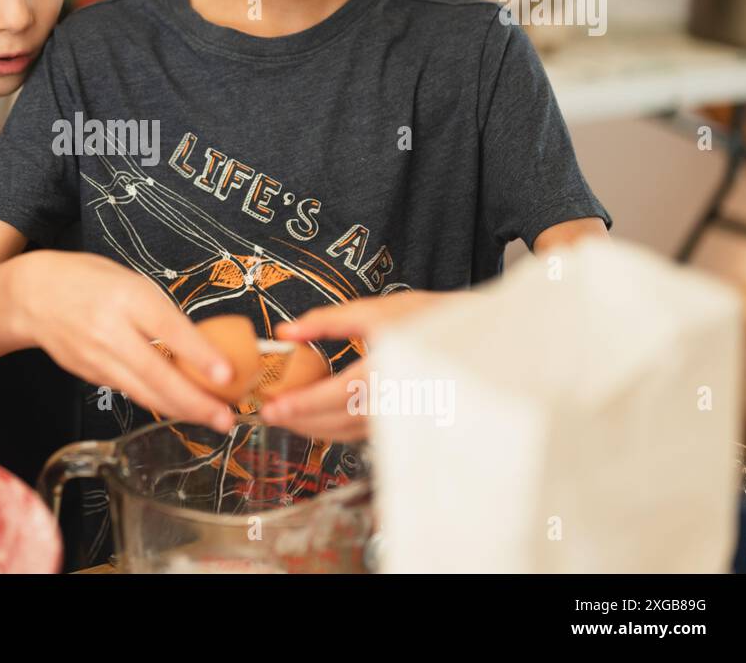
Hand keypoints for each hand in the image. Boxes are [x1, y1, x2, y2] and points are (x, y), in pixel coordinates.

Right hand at [13, 251, 236, 430]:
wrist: (32, 295)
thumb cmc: (87, 280)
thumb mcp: (130, 281)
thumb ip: (161, 312)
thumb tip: (200, 345)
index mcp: (126, 296)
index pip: (168, 329)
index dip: (199, 354)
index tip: (226, 374)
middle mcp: (110, 330)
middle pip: (156, 374)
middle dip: (195, 401)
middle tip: (226, 417)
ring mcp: (97, 357)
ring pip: (144, 392)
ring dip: (181, 410)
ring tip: (212, 419)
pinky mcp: (89, 376)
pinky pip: (130, 392)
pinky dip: (158, 402)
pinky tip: (180, 408)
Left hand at [259, 290, 455, 438]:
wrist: (476, 340)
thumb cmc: (426, 319)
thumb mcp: (375, 310)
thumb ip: (326, 321)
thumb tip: (285, 332)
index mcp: (389, 370)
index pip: (337, 394)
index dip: (303, 403)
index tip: (273, 406)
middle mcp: (396, 401)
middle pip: (338, 420)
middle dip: (300, 420)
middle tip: (269, 413)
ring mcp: (401, 417)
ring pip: (349, 432)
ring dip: (314, 428)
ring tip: (285, 416)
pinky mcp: (402, 424)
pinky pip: (362, 433)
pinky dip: (335, 429)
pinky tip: (316, 419)